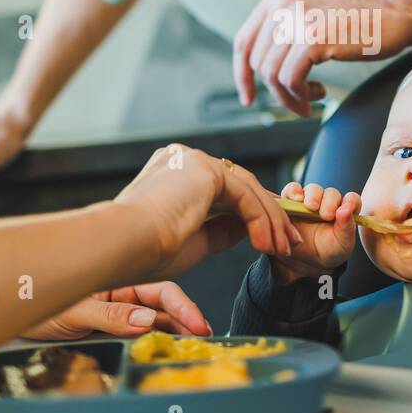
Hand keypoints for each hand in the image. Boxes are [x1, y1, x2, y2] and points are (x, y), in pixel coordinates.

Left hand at [23, 281, 210, 341]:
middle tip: (203, 340)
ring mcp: (118, 316)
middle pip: (164, 308)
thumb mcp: (75, 311)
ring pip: (155, 325)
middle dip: (185, 322)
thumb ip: (112, 316)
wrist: (10, 323)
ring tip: (191, 349)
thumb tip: (146, 320)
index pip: (160, 291)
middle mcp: (122, 296)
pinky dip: (155, 346)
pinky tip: (166, 353)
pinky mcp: (111, 335)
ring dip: (174, 336)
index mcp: (118, 281)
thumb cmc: (36, 309)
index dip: (182, 307)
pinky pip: (140, 339)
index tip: (198, 325)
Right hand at [114, 144, 298, 278]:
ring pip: (246, 188)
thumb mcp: (194, 241)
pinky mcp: (205, 168)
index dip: (252, 212)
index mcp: (173, 174)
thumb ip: (221, 230)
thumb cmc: (145, 253)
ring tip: (282, 248)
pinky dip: (261, 219)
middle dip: (269, 216)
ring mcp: (193, 159)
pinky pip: (245, 194)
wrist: (124, 246)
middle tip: (287, 242)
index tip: (270, 237)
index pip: (224, 188)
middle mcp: (183, 159)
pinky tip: (265, 243)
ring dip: (270, 220)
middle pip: (239, 185)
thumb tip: (250, 228)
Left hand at [233, 0, 411, 115]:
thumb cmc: (361, 18)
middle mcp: (283, 3)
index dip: (242, 75)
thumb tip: (262, 68)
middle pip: (258, 63)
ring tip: (310, 100)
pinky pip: (291, 79)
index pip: (244, 41)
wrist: (399, 9)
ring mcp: (298, 19)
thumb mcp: (312, 13)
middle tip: (299, 101)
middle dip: (275, 91)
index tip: (249, 97)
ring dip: (290, 97)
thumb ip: (285, 30)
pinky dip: (301, 95)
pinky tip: (319, 93)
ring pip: (273, 75)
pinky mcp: (314, 37)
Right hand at [270, 181, 360, 283]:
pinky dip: (293, 191)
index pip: (351, 199)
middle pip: (331, 193)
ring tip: (310, 206)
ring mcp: (309, 201)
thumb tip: (347, 209)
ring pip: (312, 189)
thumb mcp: (342, 244)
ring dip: (312, 195)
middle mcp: (328, 203)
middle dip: (329, 201)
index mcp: (344, 211)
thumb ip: (347, 227)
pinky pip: (292, 190)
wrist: (305, 262)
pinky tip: (295, 199)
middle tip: (325, 215)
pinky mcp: (292, 202)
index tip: (347, 208)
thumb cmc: (328, 251)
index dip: (351, 201)